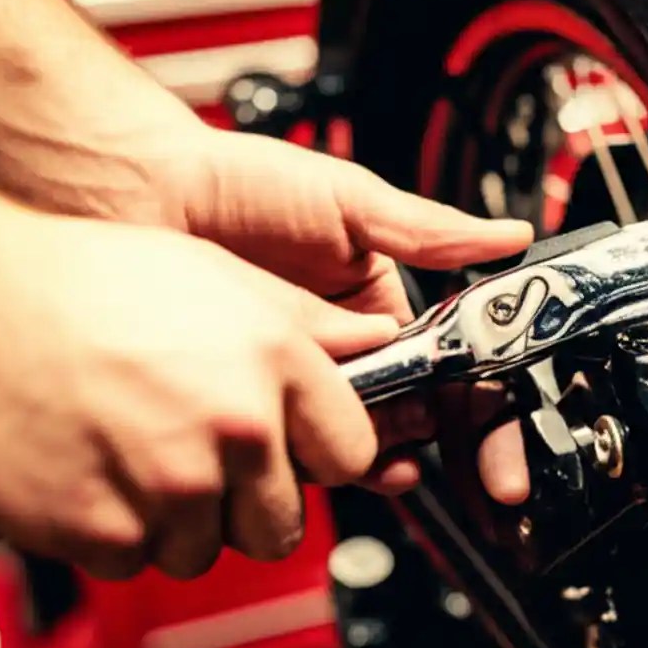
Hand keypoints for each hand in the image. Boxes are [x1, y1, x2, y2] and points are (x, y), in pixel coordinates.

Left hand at [0, 116, 536, 500]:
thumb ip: (428, 231)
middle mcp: (347, 351)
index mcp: (381, 307)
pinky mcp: (250, 403)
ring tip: (388, 460)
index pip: (451, 369)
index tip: (498, 457)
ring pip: (356, 439)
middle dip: (435, 446)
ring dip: (377, 458)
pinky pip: (295, 447)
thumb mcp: (347, 201)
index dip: (483, 414)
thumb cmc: (235, 183)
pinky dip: (319, 464)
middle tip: (438, 460)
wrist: (136, 191)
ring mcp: (298, 382)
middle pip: (413, 416)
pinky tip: (331, 465)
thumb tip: (510, 238)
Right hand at [0, 199, 402, 578]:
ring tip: (137, 453)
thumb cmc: (80, 282)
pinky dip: (122, 531)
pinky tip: (97, 470)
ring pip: (212, 548)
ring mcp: (173, 485)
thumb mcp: (216, 275)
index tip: (302, 452)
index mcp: (274, 361)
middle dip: (253, 502)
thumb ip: (306, 322)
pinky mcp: (108, 532)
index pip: (354, 452)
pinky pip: (142, 559)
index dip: (325, 455)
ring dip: (183, 520)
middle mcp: (235, 427)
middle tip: (205, 460)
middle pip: (287, 521)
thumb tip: (373, 341)